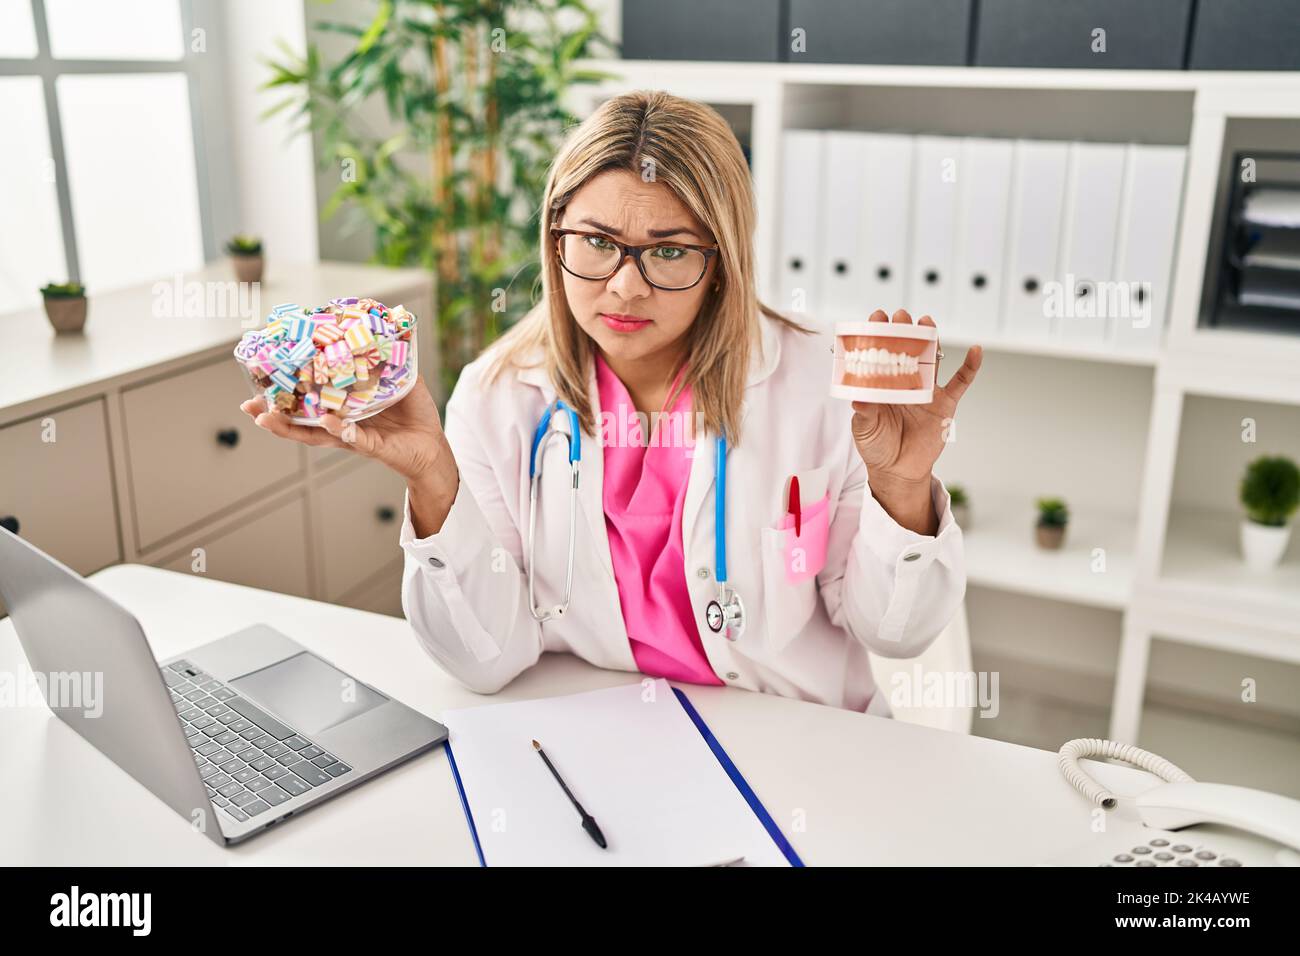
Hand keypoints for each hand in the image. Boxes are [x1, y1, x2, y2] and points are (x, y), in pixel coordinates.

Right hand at [240, 375, 454, 484]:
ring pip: (315, 435)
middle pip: (300, 422)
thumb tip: (389, 327)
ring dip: (290, 428)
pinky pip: (353, 438)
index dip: (285, 392)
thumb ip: (391, 358)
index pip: (308, 400)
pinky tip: (328, 421)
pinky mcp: (372, 446)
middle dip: (272, 415)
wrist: (434, 447)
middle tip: (249, 405)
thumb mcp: (401, 381)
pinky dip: (339, 430)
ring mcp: (353, 437)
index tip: (260, 378)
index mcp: (342, 408)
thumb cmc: (413, 415)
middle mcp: (341, 425)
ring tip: (266, 418)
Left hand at [850, 309, 981, 529]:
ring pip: (932, 359)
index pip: (880, 353)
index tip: (876, 318)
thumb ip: (864, 412)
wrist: (898, 471)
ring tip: (926, 321)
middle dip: (904, 330)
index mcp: (882, 383)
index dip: (878, 335)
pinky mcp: (945, 404)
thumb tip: (860, 399)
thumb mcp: (864, 429)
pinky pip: (961, 382)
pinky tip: (976, 350)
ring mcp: (926, 390)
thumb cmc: (877, 446)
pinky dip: (971, 366)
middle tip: (900, 316)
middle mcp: (904, 381)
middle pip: (906, 349)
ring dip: (930, 339)